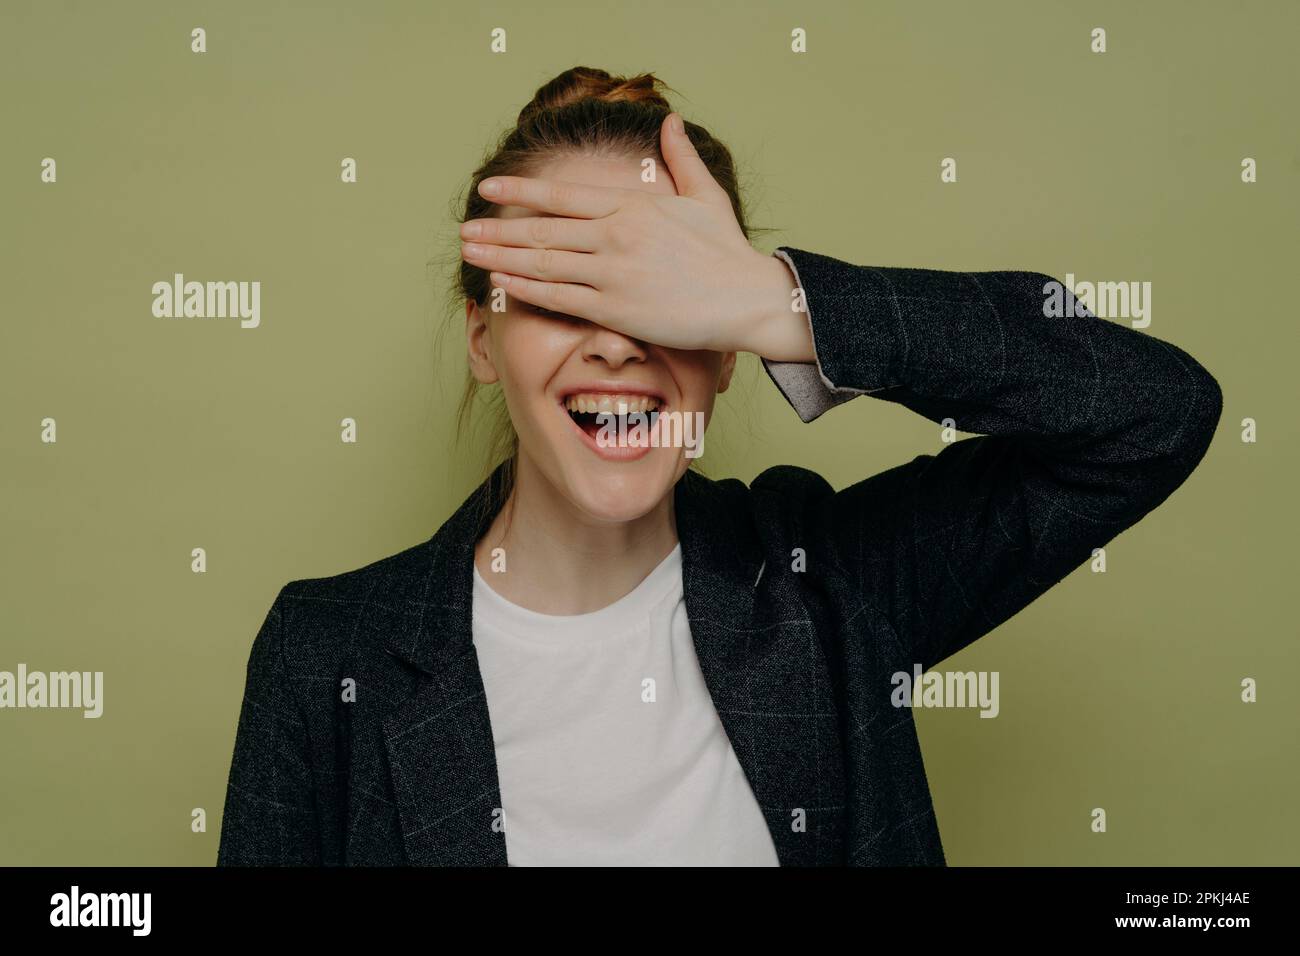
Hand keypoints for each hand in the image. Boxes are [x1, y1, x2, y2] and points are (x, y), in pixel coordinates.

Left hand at [459, 112, 813, 360]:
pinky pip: (561, 298)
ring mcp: (614, 274)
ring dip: (500, 258)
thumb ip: (681, 159)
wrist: (749, 299)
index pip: (563, 195)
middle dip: (497, 229)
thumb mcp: (706, 196)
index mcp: (632, 206)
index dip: (520, 190)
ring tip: (470, 254)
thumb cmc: (728, 252)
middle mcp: (616, 236)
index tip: (489, 187)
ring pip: (543, 263)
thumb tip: (670, 122)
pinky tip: (501, 283)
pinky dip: (527, 289)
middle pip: (542, 229)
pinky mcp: (617, 310)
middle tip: (464, 229)